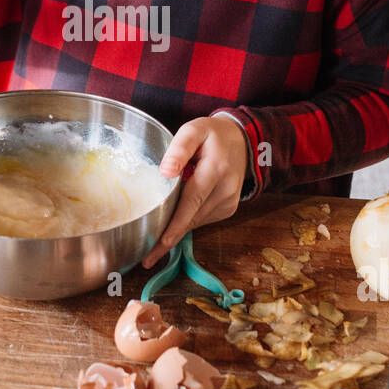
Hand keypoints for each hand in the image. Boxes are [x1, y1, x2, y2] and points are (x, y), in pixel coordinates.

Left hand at [140, 116, 248, 269]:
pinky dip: (186, 221)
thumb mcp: (194, 130)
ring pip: (196, 222)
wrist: (242, 141)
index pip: (192, 200)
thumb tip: (164, 172)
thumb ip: (179, 148)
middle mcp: (225, 190)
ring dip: (176, 231)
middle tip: (147, 258)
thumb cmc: (212, 135)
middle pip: (192, 218)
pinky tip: (173, 220)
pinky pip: (202, 219)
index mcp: (215, 170)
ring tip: (152, 244)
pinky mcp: (228, 209)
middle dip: (169, 238)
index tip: (163, 243)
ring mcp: (229, 202)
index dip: (177, 224)